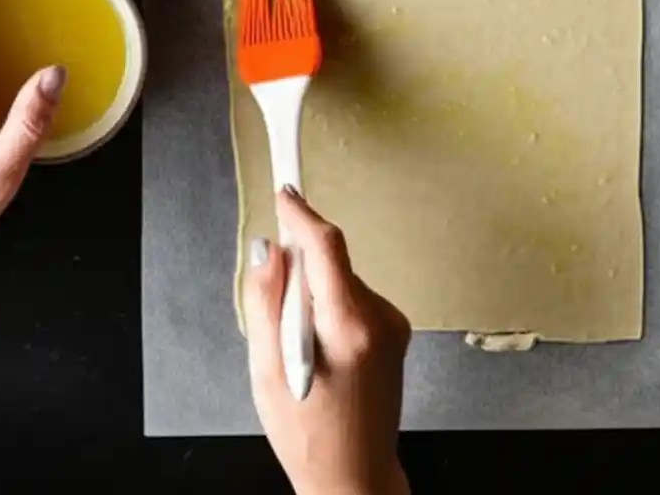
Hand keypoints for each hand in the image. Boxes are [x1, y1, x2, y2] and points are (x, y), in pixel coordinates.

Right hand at [244, 188, 411, 494]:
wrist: (354, 473)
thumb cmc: (307, 433)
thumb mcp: (266, 369)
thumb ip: (265, 302)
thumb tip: (267, 250)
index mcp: (347, 328)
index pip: (327, 247)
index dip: (302, 215)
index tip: (285, 192)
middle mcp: (380, 320)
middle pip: (331, 264)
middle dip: (299, 273)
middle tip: (278, 320)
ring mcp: (393, 326)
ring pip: (340, 281)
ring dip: (314, 296)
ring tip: (300, 349)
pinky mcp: (394, 332)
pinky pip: (352, 299)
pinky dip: (329, 310)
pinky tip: (320, 352)